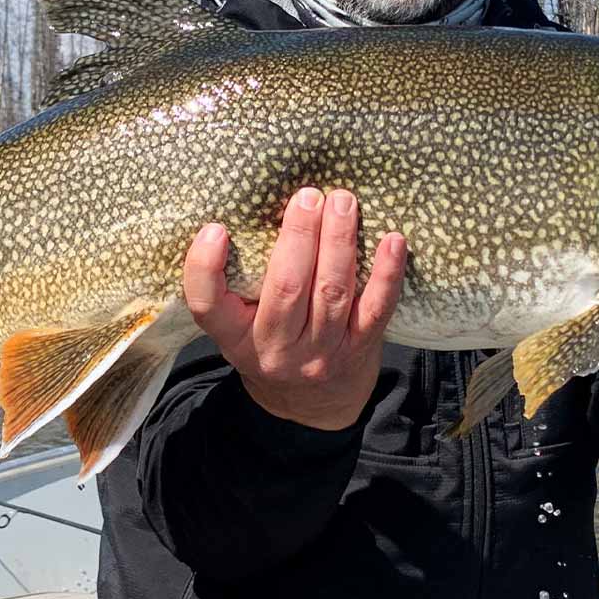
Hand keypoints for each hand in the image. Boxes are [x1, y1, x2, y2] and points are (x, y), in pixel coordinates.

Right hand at [183, 187, 406, 430]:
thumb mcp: (241, 320)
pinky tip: (393, 240)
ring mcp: (320, 353)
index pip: (207, 305)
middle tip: (308, 196)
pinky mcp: (358, 349)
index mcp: (234, 336)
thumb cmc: (271, 337)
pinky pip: (375, 309)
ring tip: (343, 202)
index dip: (205, 267)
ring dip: (339, 242)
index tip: (215, 229)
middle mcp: (274, 349)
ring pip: (331, 293)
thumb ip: (238, 280)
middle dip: (299, 236)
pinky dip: (386, 273)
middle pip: (285, 288)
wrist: (312, 402)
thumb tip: (251, 206)